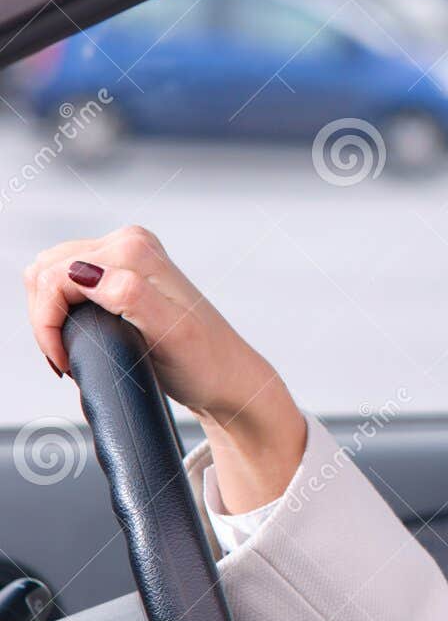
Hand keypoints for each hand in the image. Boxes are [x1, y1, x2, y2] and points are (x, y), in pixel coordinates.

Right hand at [24, 225, 306, 511]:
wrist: (227, 376)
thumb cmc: (205, 363)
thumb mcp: (169, 333)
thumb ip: (130, 296)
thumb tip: (86, 272)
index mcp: (134, 251)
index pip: (55, 275)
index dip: (47, 321)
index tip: (64, 360)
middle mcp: (130, 244)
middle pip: (47, 270)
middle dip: (45, 317)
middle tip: (65, 357)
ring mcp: (127, 256)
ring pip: (51, 274)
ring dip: (50, 314)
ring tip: (71, 349)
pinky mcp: (123, 272)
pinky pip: (67, 281)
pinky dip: (60, 310)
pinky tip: (77, 336)